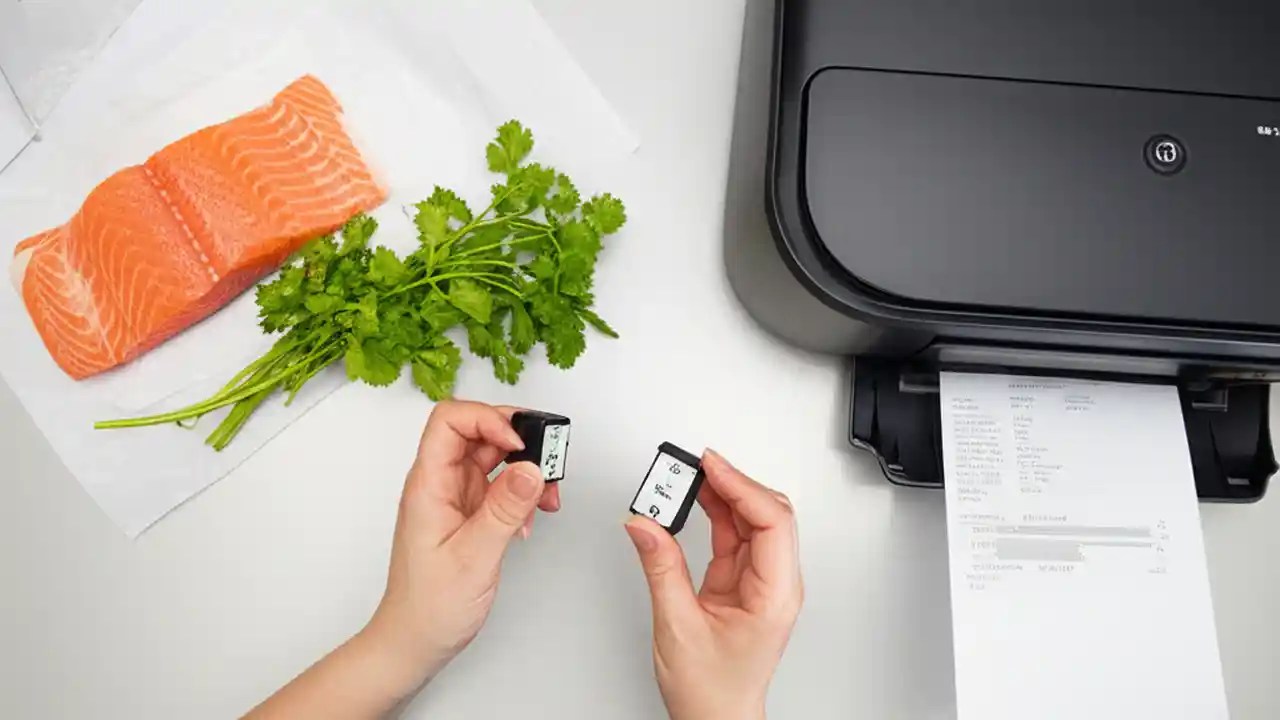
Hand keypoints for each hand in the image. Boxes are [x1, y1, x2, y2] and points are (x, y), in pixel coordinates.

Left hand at [364, 400, 560, 692]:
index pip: (451, 421)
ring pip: (494, 457)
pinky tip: (530, 516)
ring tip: (545, 495)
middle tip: (548, 460)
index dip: (488, 420)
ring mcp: (455, 496)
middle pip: (478, 431)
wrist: (416, 639)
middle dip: (518, 439)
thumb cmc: (429, 606)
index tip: (519, 445)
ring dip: (526, 468)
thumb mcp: (473, 556)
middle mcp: (440, 483)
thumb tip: (531, 468)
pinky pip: (500, 484)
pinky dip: (522, 492)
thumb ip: (504, 509)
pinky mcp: (470, 511)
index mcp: (428, 484)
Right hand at [624, 450, 802, 719]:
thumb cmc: (712, 691)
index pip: (771, 523)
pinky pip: (735, 536)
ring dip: (724, 495)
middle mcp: (776, 585)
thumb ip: (661, 569)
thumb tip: (645, 525)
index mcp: (775, 596)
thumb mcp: (678, 627)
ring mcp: (761, 582)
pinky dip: (717, 514)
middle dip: (735, 483)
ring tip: (690, 476)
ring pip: (752, 521)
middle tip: (698, 464)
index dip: (742, 486)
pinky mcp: (743, 582)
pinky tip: (696, 499)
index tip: (712, 465)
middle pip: (768, 514)